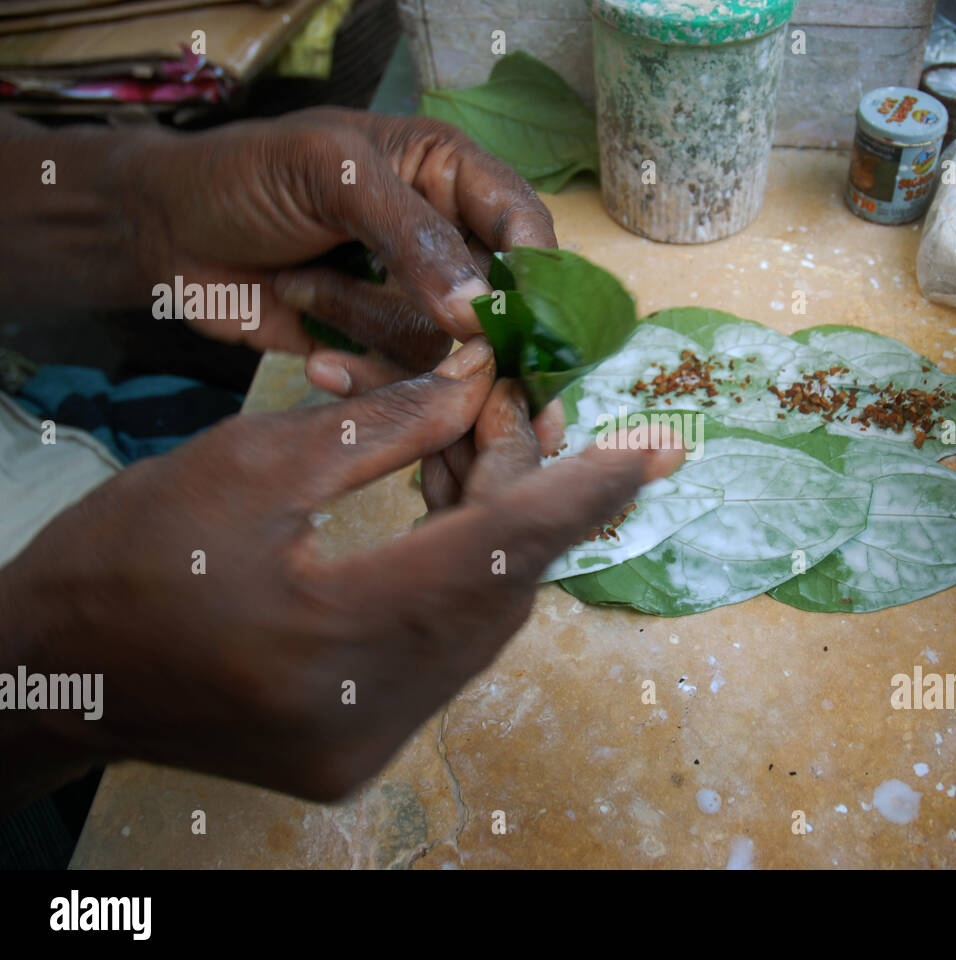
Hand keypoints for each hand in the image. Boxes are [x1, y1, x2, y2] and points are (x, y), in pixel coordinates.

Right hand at [0, 338, 681, 806]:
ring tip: (479, 440)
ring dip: (493, 530)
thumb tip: (479, 386)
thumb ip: (383, 429)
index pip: (499, 554)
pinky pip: (444, 653)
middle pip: (498, 589)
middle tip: (520, 404)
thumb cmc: (128, 557)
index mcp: (335, 636)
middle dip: (524, 489)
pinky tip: (451, 507)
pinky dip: (457, 578)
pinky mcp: (360, 749)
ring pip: (479, 622)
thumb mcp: (249, 466)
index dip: (582, 493)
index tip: (654, 450)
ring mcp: (369, 744)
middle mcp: (370, 712)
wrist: (54, 676)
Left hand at [129, 107, 554, 386]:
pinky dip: (360, 376)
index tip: (519, 328)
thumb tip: (481, 312)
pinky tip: (314, 359)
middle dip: (479, 343)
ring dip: (374, 330)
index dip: (534, 277)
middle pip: (502, 306)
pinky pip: (404, 383)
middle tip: (484, 385)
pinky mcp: (378, 347)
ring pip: (450, 351)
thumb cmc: (243, 177)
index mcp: (449, 175)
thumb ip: (411, 235)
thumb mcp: (330, 176)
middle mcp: (445, 240)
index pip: (523, 224)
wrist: (162, 233)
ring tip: (301, 288)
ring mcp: (413, 299)